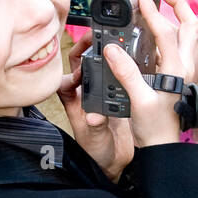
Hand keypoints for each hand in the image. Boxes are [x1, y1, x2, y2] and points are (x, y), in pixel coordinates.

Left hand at [57, 29, 134, 181]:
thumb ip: (94, 126)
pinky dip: (120, 65)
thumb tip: (94, 115)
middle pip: (81, 64)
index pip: (67, 78)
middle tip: (97, 35)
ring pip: (99, 65)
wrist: (115, 162)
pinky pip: (116, 75)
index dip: (73, 68)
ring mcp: (101, 94)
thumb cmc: (96, 151)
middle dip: (87, 47)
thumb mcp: (93, 138)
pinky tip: (129, 57)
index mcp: (75, 102)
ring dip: (105, 52)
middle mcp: (86, 95)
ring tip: (114, 40)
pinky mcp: (117, 95)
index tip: (84, 62)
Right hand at [103, 0, 197, 147]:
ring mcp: (185, 70)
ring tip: (160, 3)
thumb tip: (112, 50)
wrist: (164, 147)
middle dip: (178, 2)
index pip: (166, 31)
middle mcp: (186, 66)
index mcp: (177, 69)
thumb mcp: (138, 101)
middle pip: (189, 24)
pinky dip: (171, 31)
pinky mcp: (179, 76)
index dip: (153, 12)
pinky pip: (180, 46)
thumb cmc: (154, 128)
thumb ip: (126, 73)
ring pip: (188, 34)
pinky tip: (154, 32)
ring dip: (177, 14)